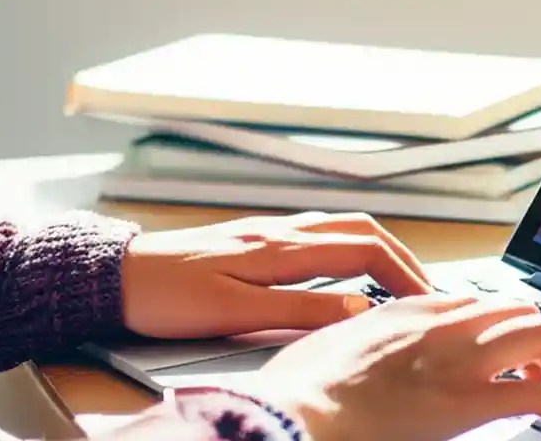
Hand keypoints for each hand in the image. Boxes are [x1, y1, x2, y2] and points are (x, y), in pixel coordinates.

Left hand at [120, 212, 430, 337]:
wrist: (114, 275)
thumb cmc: (167, 297)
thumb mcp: (236, 313)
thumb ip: (301, 310)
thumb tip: (360, 309)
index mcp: (283, 247)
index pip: (367, 250)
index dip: (404, 274)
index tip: (425, 301)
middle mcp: (283, 230)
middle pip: (365, 230)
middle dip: (403, 258)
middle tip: (425, 291)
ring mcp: (271, 230)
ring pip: (344, 227)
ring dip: (380, 250)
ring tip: (397, 282)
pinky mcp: (257, 238)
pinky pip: (322, 233)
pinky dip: (352, 248)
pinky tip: (348, 272)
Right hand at [259, 295, 540, 440]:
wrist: (294, 415)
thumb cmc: (299, 391)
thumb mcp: (331, 343)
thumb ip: (359, 334)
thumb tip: (356, 342)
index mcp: (411, 307)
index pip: (479, 302)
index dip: (504, 326)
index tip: (512, 351)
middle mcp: (444, 323)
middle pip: (519, 311)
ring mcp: (460, 359)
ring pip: (540, 337)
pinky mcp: (469, 402)